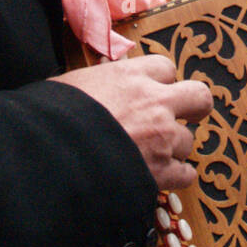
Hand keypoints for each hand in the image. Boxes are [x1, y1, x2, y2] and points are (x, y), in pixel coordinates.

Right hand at [55, 55, 212, 190]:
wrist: (47, 156)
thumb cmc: (49, 118)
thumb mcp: (71, 86)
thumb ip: (96, 85)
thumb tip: (95, 90)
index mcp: (130, 76)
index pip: (166, 68)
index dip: (161, 82)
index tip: (152, 92)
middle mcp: (154, 103)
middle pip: (199, 97)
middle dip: (194, 107)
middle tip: (182, 116)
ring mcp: (161, 138)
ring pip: (189, 141)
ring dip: (173, 148)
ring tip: (152, 155)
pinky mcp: (160, 172)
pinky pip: (186, 174)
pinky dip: (175, 177)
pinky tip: (159, 178)